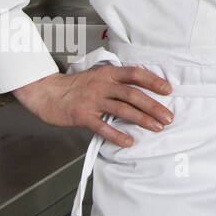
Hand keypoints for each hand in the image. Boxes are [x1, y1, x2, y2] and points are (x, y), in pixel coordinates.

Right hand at [11, 66, 173, 147]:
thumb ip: (117, 81)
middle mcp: (102, 85)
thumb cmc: (76, 86)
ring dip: (142, 119)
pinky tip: (128, 141)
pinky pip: (102, 127)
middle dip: (153, 106)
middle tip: (168, 116)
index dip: (153, 81)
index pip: (135, 74)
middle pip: (133, 94)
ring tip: (157, 127)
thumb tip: (143, 90)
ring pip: (122, 109)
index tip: (168, 90)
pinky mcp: (83, 116)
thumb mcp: (99, 76)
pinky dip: (117, 135)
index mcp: (109, 73)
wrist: (47, 93)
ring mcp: (92, 101)